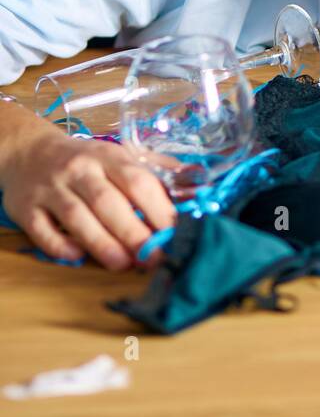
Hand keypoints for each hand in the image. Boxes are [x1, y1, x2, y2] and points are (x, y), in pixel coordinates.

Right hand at [1, 131, 176, 269]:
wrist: (28, 151)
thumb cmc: (84, 160)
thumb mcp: (117, 155)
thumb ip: (152, 171)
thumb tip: (194, 184)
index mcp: (108, 156)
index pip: (137, 181)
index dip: (158, 209)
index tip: (174, 234)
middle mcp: (80, 170)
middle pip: (108, 202)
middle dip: (133, 233)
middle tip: (152, 258)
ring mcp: (51, 189)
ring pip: (78, 217)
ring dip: (102, 244)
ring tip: (123, 264)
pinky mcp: (26, 208)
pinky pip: (43, 230)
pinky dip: (60, 246)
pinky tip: (78, 256)